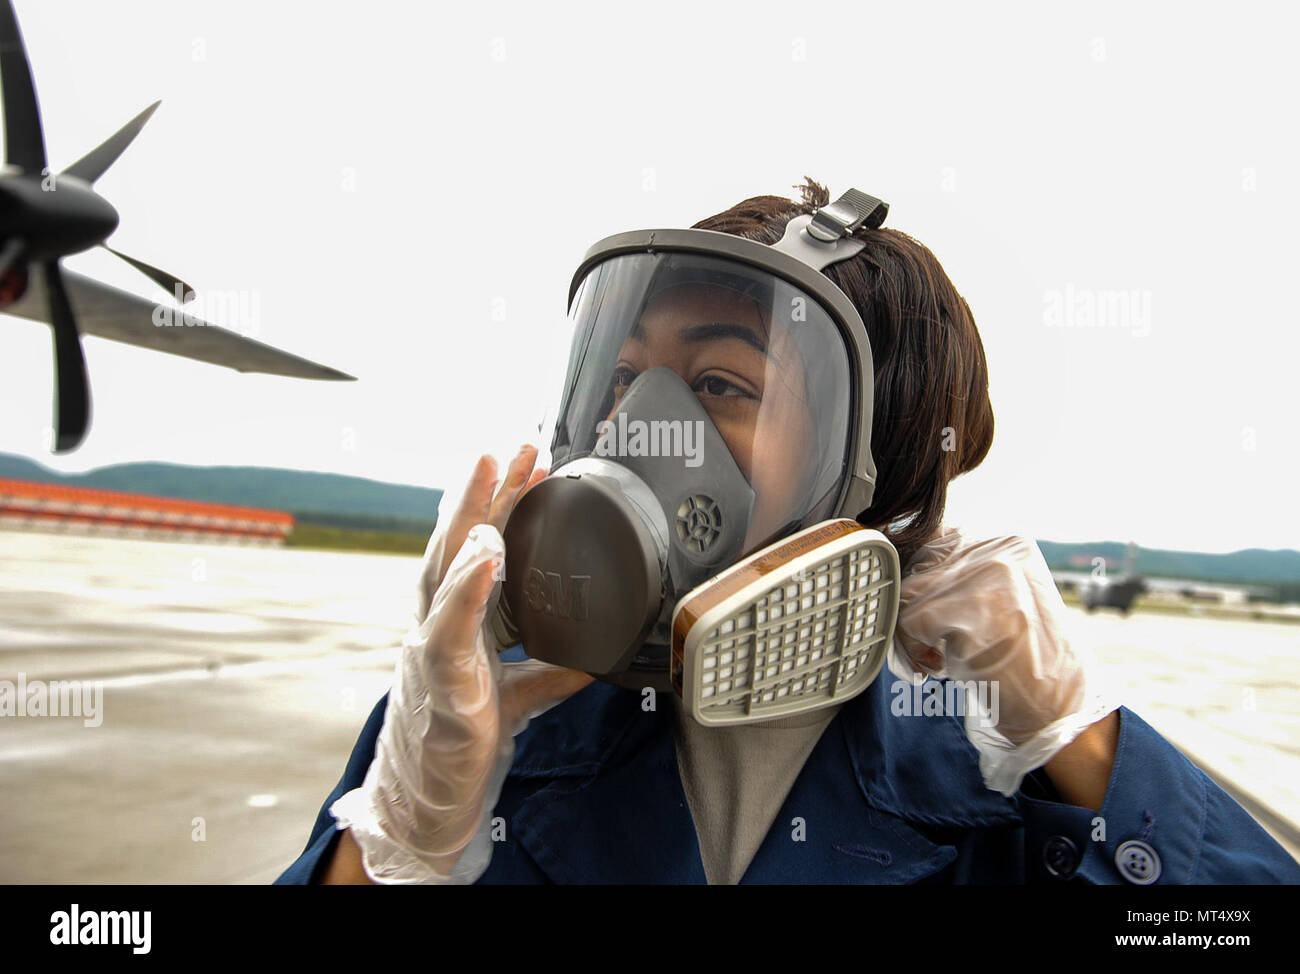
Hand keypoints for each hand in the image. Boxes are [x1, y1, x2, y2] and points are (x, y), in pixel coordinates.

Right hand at [329, 446, 594, 882]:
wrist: (435, 796)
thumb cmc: (464, 737)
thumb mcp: (519, 696)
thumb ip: (551, 671)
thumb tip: (593, 659)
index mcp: (461, 620)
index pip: (481, 547)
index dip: (502, 503)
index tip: (529, 463)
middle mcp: (442, 621)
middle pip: (462, 541)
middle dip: (486, 490)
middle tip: (512, 444)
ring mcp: (436, 645)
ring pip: (447, 568)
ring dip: (469, 516)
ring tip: (490, 473)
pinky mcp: (441, 678)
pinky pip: (452, 625)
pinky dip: (469, 586)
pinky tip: (487, 553)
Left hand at [888, 526, 1120, 795]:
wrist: (1053, 702)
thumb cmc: (1015, 651)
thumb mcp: (997, 592)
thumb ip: (959, 569)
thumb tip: (895, 554)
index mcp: (1007, 539)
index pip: (933, 542)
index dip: (925, 584)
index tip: (938, 617)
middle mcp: (1000, 549)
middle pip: (917, 565)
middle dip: (915, 607)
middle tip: (936, 640)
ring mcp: (989, 579)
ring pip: (909, 592)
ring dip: (911, 631)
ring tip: (940, 652)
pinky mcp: (974, 611)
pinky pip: (910, 620)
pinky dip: (914, 648)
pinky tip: (940, 662)